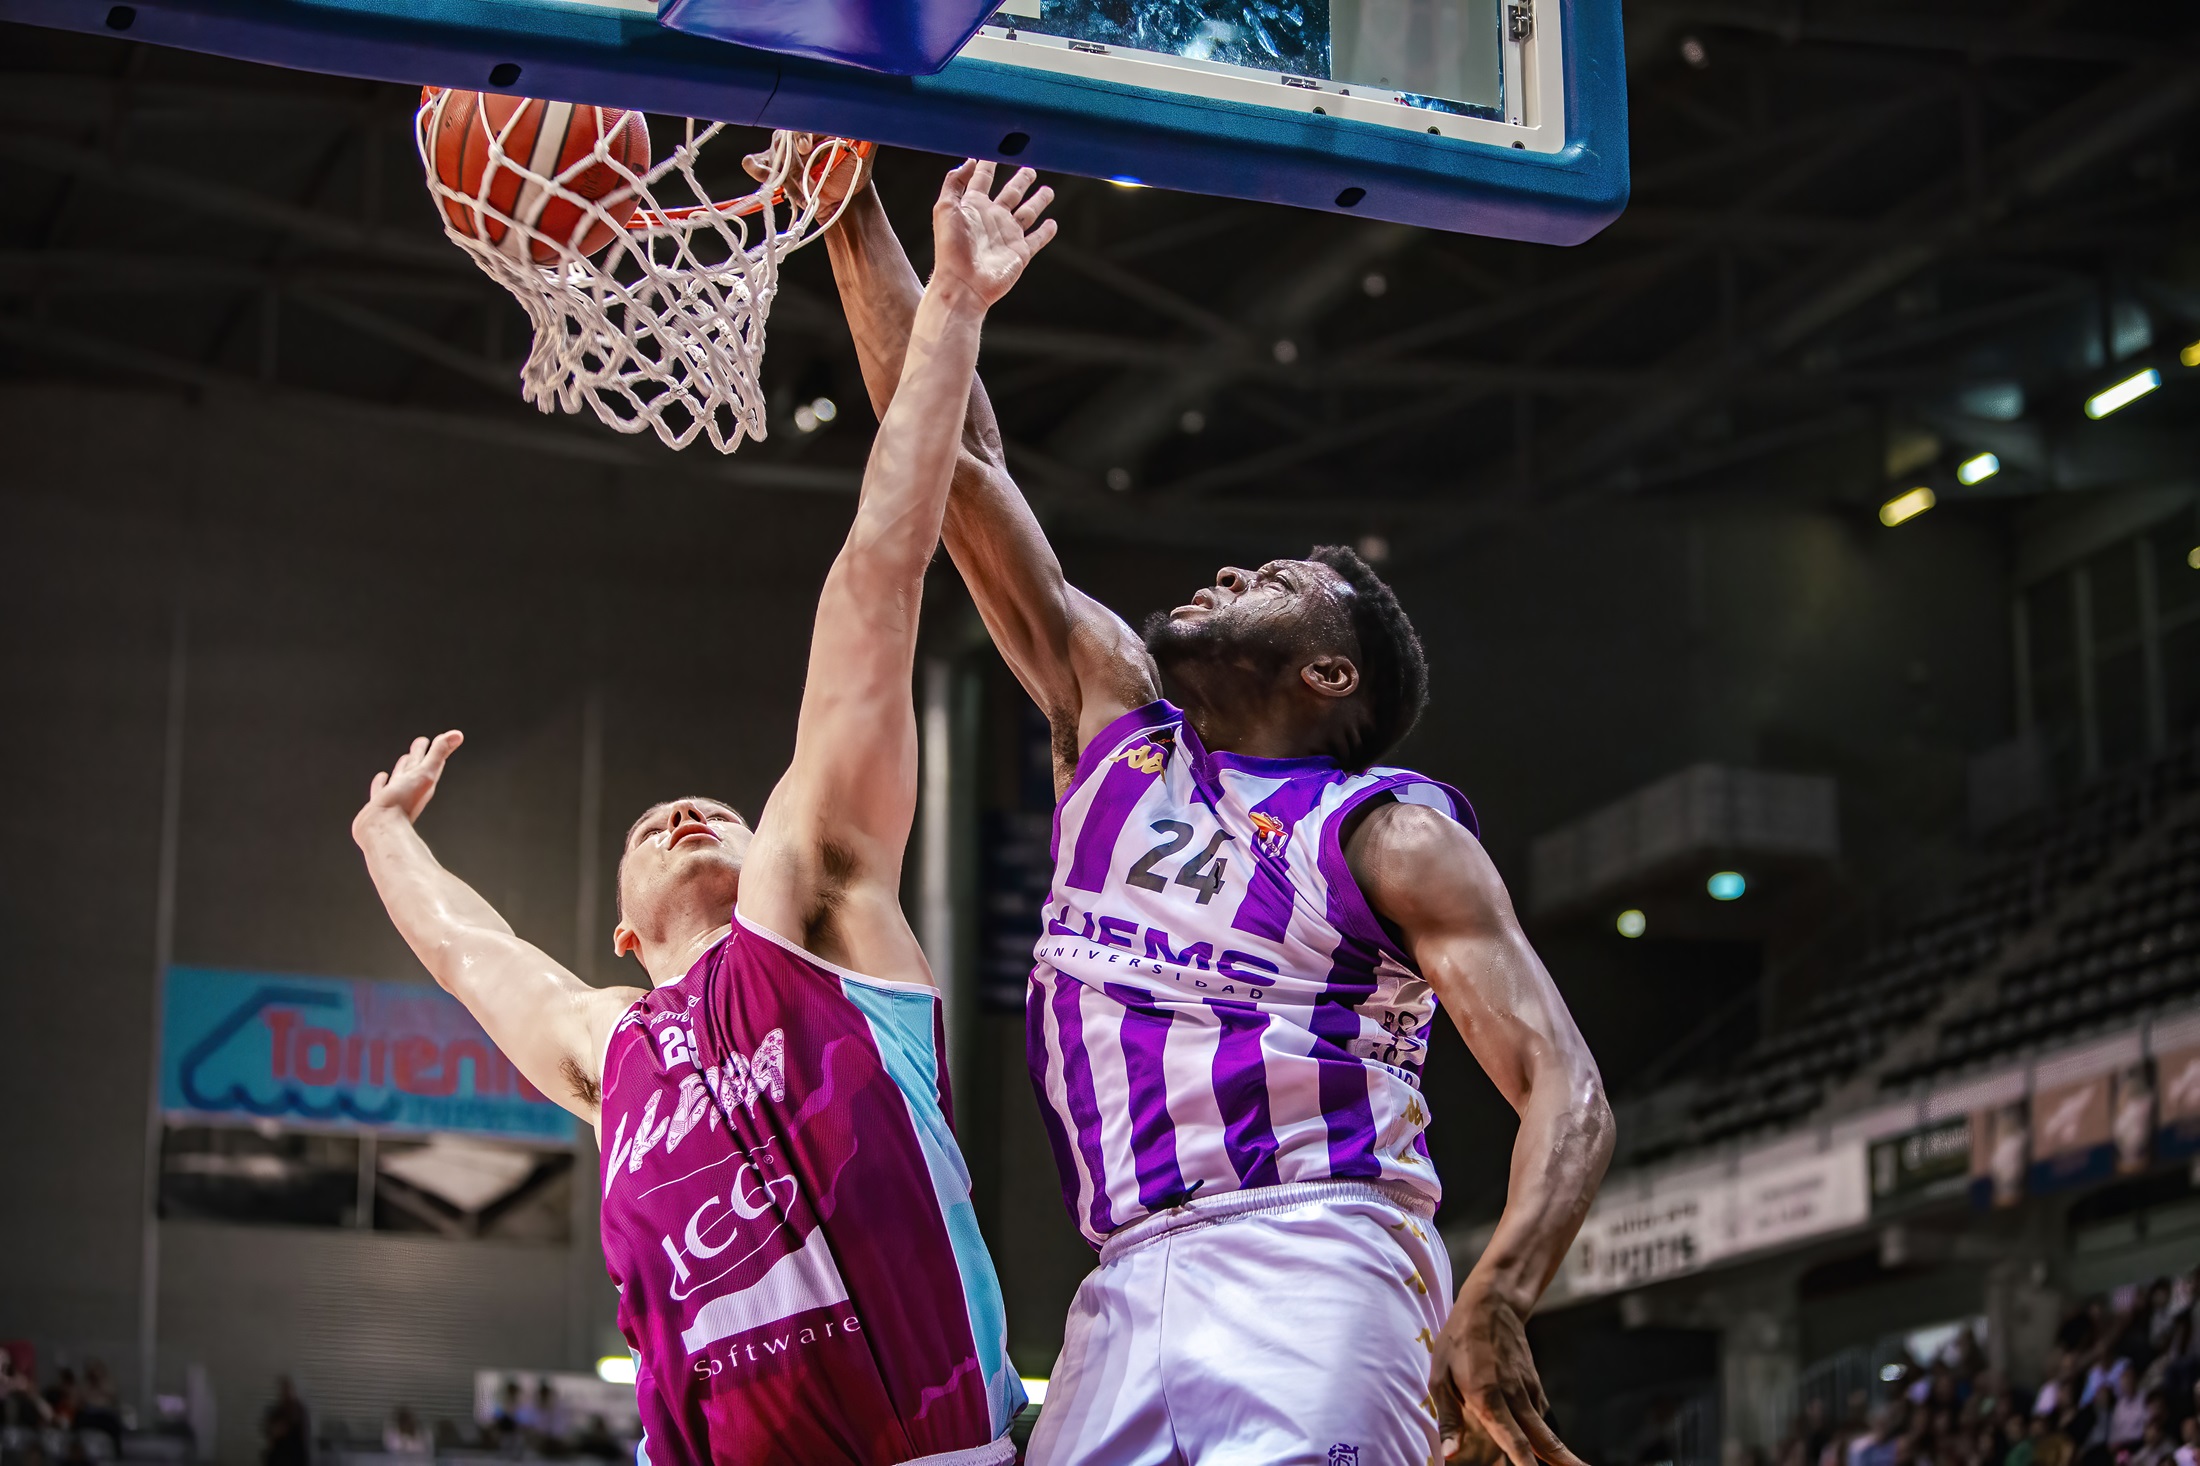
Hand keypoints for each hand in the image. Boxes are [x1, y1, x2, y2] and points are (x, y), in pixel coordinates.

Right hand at [356, 731, 462, 833]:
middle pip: (416, 766)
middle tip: (421, 742)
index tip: (441, 737)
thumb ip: (439, 753)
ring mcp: (395, 796)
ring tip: (404, 759)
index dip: (436, 747)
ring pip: (400, 777)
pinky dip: (382, 782)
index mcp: (423, 780)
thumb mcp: (425, 773)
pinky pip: (381, 790)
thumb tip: (458, 734)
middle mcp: (410, 788)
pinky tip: (382, 777)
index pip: (432, 759)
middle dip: (419, 754)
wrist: (381, 829)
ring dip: (402, 767)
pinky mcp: (379, 804)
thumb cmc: (403, 803)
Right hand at [742, 133, 873, 214]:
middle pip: (784, 138)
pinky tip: (755, 169)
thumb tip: (866, 113)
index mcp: (817, 126)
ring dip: (785, 175)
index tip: (806, 148)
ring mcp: (786, 154)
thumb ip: (864, 132)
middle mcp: (798, 136)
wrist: (844, 202)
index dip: (800, 133)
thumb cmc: (854, 173)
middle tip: (804, 176)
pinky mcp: (777, 171)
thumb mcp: (863, 150)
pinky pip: (758, 163)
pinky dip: (755, 166)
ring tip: (802, 190)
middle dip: (792, 160)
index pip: (802, 120)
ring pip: (772, 153)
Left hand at [929, 159, 1055, 308]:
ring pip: (1027, 213)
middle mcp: (992, 218)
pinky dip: (1045, 231)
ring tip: (1047, 191)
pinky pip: (1036, 239)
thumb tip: (969, 160)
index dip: (989, 163)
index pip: (983, 178)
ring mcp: (1008, 235)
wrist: (963, 284)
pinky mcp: (1020, 252)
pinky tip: (1052, 223)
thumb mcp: (945, 207)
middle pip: (1010, 193)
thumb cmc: (951, 248)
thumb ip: (955, 182)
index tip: (997, 146)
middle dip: (1020, 180)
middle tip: (1029, 168)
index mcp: (973, 206)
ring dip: (1038, 201)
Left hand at [1432, 1285, 1587, 1465]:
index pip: (1514, 1439)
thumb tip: (1449, 1454)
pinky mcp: (1535, 1386)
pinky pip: (1542, 1419)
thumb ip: (1448, 1419)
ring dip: (1561, 1455)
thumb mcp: (1440, 1378)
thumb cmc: (1458, 1342)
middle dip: (1564, 1463)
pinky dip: (1548, 1439)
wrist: (1493, 1304)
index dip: (1526, 1463)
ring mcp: (1529, 1391)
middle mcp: (1514, 1398)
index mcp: (1488, 1398)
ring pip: (1548, 1432)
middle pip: (1545, 1441)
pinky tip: (1552, 1454)